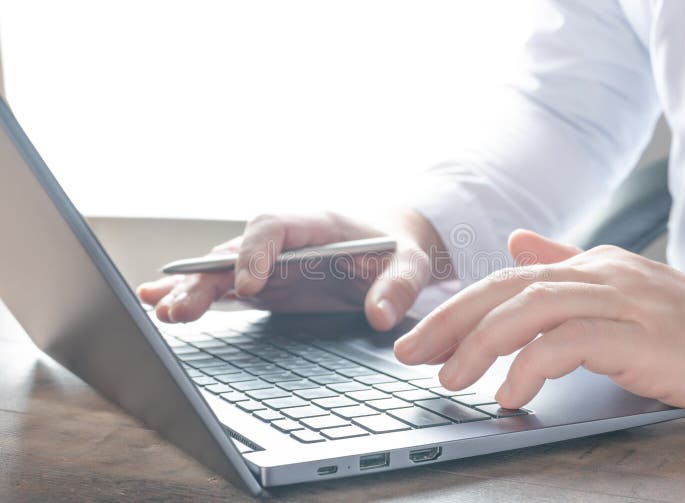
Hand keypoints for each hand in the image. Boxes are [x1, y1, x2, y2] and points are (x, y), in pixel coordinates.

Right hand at [137, 210, 450, 330]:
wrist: (388, 244)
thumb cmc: (396, 249)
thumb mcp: (411, 264)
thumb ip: (398, 286)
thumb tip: (379, 315)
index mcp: (315, 223)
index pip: (274, 226)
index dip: (257, 252)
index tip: (251, 285)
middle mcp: (284, 239)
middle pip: (235, 250)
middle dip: (207, 277)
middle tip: (184, 308)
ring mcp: (270, 260)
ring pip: (222, 269)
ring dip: (192, 289)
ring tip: (161, 311)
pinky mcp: (265, 282)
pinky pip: (225, 286)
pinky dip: (196, 295)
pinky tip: (163, 307)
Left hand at [394, 229, 684, 428]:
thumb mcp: (620, 292)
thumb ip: (566, 264)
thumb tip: (516, 242)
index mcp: (589, 266)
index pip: (506, 280)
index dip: (456, 308)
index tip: (418, 338)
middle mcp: (599, 273)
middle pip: (506, 288)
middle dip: (449, 321)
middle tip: (410, 353)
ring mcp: (622, 300)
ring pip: (531, 309)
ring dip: (480, 345)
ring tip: (450, 379)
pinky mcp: (642, 335)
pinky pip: (571, 343)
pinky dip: (532, 367)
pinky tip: (510, 395)